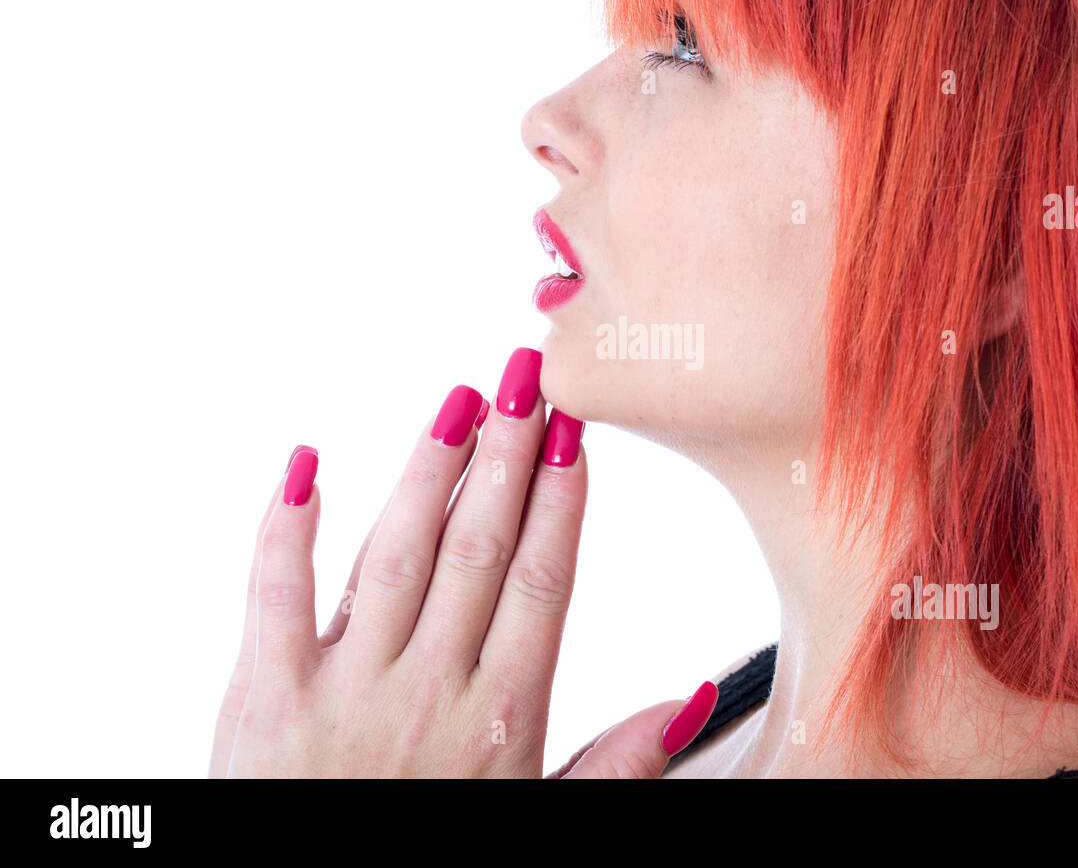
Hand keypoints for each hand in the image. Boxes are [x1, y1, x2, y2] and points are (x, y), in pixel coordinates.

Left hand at [209, 347, 716, 777]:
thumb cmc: (428, 864)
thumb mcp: (539, 817)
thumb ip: (616, 761)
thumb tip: (689, 699)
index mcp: (499, 719)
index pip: (543, 583)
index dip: (562, 500)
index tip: (575, 435)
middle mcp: (426, 692)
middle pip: (479, 550)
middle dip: (509, 456)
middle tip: (530, 380)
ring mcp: (342, 688)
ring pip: (395, 553)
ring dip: (432, 469)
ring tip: (462, 402)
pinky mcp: (265, 695)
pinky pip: (272, 593)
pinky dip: (285, 525)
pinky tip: (306, 465)